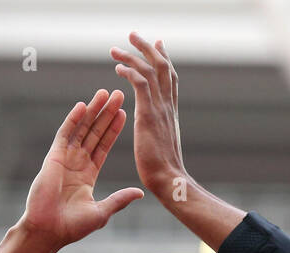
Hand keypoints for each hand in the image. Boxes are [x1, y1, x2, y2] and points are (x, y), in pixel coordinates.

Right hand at [18, 88, 143, 249]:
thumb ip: (120, 199)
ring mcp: (65, 158)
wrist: (49, 231)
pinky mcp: (53, 157)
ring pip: (81, 129)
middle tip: (118, 95)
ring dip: (93, 111)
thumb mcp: (102, 212)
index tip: (124, 113)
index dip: (113, 129)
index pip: (103, 146)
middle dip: (106, 114)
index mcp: (88, 175)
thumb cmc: (72, 226)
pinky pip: (64, 134)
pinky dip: (73, 119)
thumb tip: (140, 192)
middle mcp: (77, 163)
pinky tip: (82, 105)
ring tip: (104, 94)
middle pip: (94, 132)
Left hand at [111, 32, 185, 198]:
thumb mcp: (165, 146)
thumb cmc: (166, 173)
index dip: (164, 59)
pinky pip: (140, 84)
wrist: (170, 181)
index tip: (158, 44)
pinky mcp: (149, 115)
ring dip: (133, 55)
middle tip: (135, 35)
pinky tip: (118, 68)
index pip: (171, 78)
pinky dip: (130, 72)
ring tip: (118, 47)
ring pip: (151, 71)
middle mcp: (168, 106)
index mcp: (171, 113)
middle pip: (163, 67)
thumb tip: (158, 133)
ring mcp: (160, 109)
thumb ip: (161, 133)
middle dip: (148, 48)